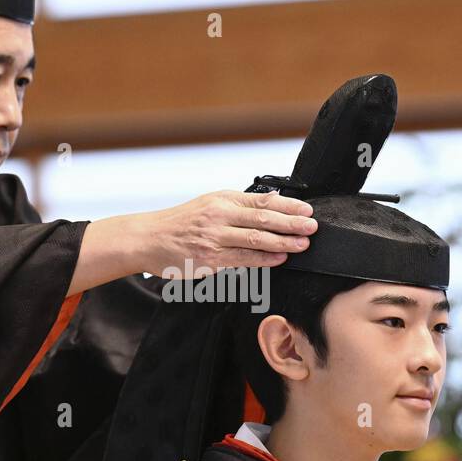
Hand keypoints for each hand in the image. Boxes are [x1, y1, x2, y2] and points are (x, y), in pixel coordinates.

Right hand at [70, 191, 315, 295]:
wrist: (148, 239)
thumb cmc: (181, 222)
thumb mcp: (209, 204)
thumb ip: (238, 206)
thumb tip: (272, 204)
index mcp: (222, 200)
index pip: (262, 201)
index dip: (288, 206)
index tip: (307, 211)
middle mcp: (219, 216)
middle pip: (263, 219)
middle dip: (291, 223)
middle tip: (312, 227)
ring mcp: (214, 238)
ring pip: (255, 240)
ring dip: (283, 242)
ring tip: (302, 244)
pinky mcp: (209, 260)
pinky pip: (242, 260)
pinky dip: (264, 259)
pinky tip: (279, 258)